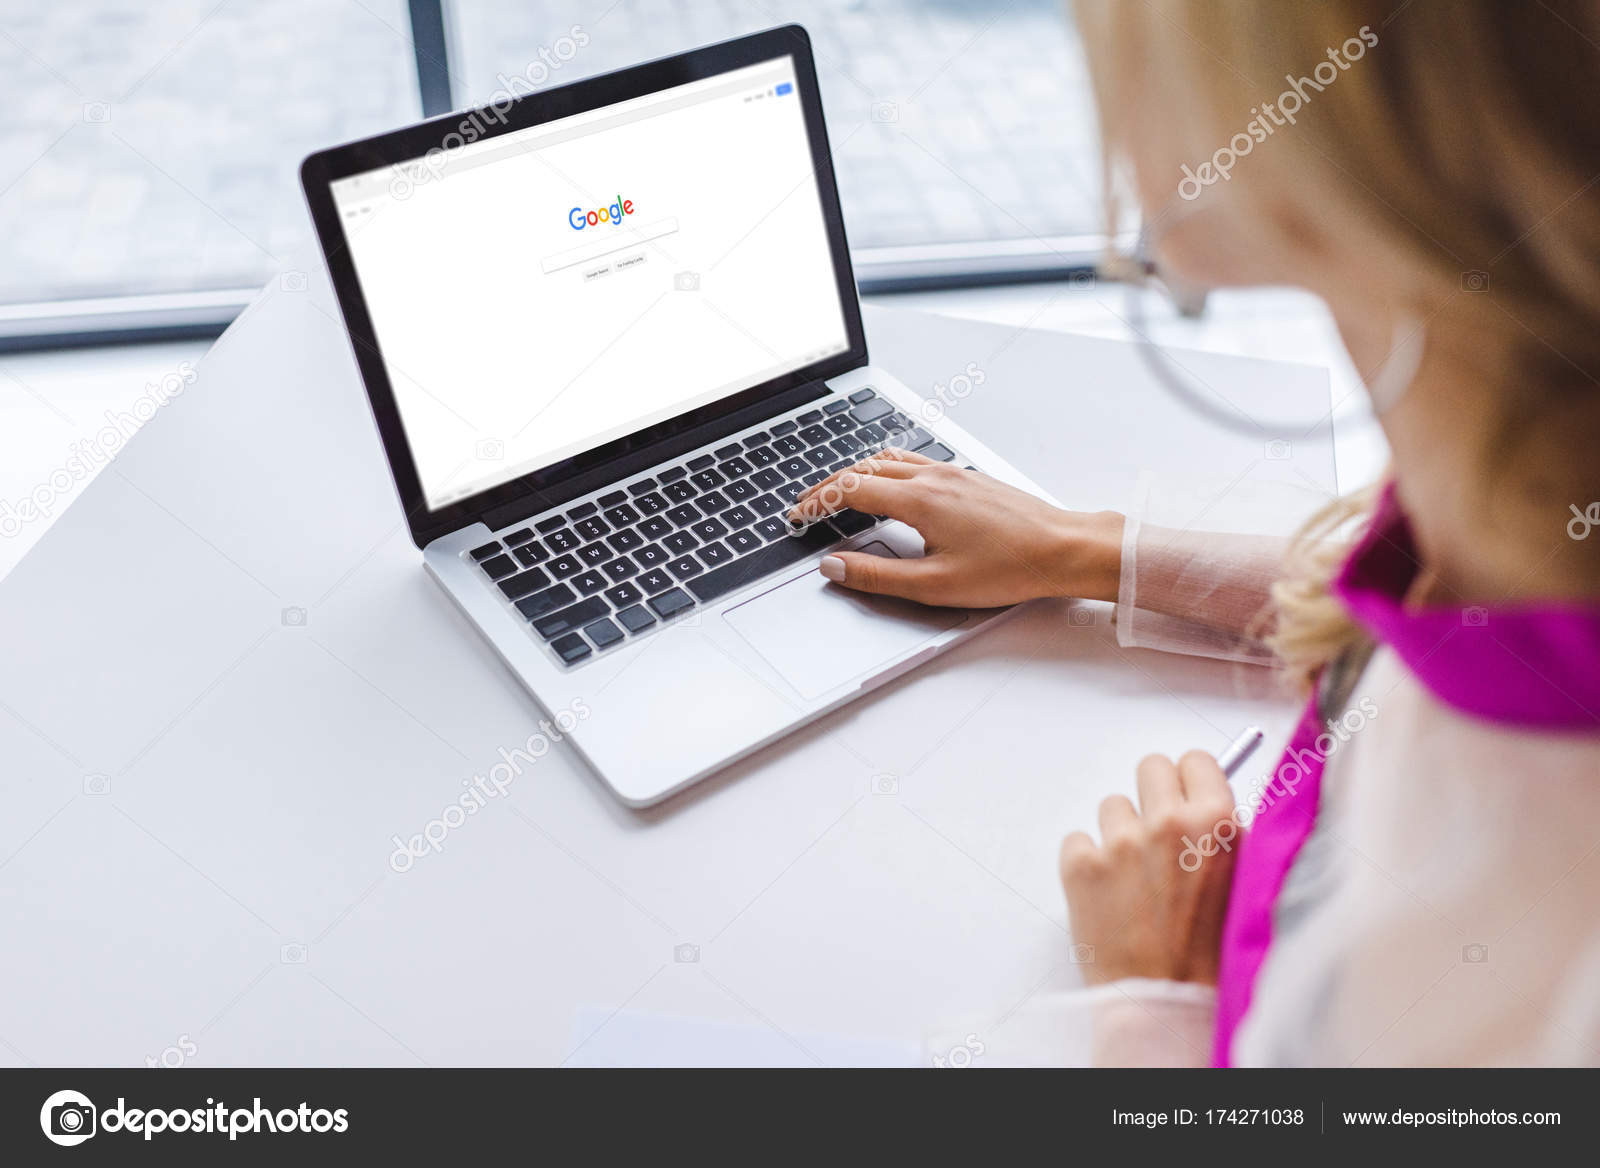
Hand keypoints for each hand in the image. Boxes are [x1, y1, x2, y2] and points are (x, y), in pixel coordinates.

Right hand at [786, 447, 1123, 607]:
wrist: (1064, 548)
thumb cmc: (1010, 568)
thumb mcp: (934, 585)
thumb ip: (877, 576)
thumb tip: (835, 566)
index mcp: (919, 500)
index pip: (850, 490)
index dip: (817, 501)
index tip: (797, 515)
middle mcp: (933, 477)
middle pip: (864, 468)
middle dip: (829, 485)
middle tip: (809, 505)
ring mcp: (953, 473)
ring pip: (890, 459)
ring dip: (858, 472)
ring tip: (842, 492)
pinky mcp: (969, 477)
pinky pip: (915, 462)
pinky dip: (888, 470)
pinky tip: (893, 488)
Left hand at [1059, 751, 1238, 986]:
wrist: (1168, 1004)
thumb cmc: (1211, 950)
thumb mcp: (1243, 881)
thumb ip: (1226, 833)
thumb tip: (1205, 795)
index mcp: (1217, 823)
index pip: (1195, 759)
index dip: (1190, 782)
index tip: (1186, 802)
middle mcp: (1167, 823)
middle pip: (1150, 767)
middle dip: (1154, 797)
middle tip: (1158, 836)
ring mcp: (1119, 842)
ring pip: (1112, 805)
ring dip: (1121, 833)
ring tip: (1136, 880)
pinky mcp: (1080, 865)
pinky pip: (1078, 839)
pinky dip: (1088, 862)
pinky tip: (1109, 894)